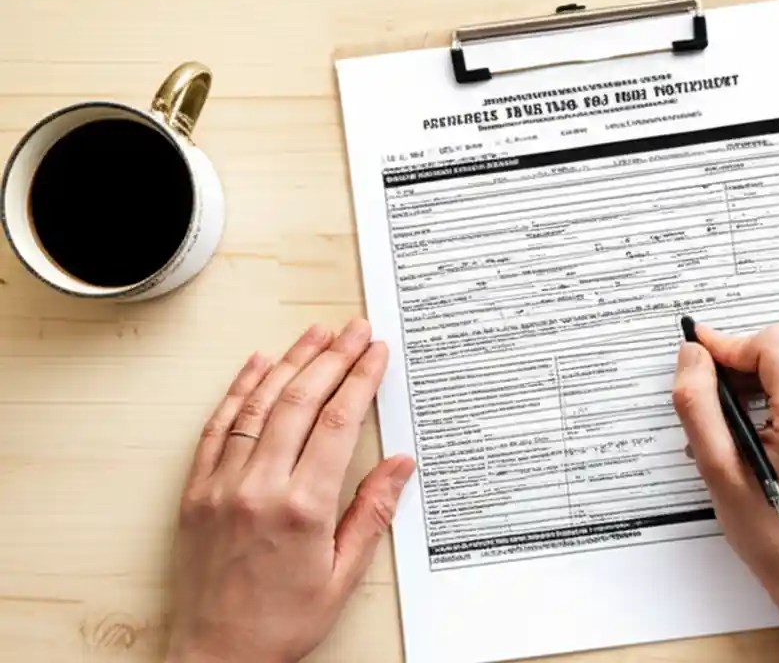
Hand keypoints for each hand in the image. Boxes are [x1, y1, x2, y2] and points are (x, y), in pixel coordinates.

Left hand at [166, 320, 414, 662]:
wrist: (216, 657)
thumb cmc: (280, 625)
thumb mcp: (342, 577)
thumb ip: (371, 514)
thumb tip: (400, 465)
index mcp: (301, 509)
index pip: (337, 423)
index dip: (360, 380)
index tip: (375, 353)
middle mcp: (258, 489)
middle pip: (299, 403)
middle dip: (331, 358)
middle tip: (353, 330)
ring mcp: (222, 487)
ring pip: (258, 407)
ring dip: (289, 364)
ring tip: (314, 335)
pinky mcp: (196, 493)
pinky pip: (217, 429)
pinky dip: (237, 392)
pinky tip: (256, 366)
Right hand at [672, 324, 778, 662]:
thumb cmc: (773, 537)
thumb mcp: (719, 471)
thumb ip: (699, 406)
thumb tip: (693, 356)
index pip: (770, 346)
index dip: (729, 346)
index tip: (696, 357)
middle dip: (738, 372)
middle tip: (705, 407)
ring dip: (752, 390)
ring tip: (724, 432)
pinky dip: (770, 405)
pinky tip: (749, 440)